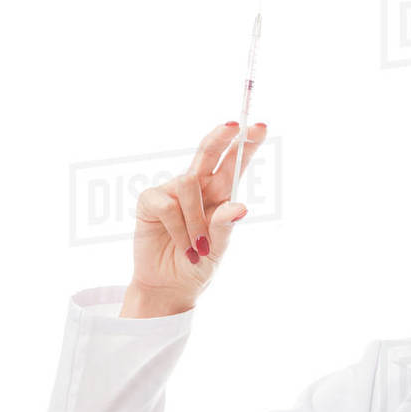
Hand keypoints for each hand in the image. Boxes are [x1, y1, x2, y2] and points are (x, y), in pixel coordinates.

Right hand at [121, 121, 267, 317]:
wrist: (170, 286)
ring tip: (198, 247)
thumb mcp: (219, 249)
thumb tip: (240, 206)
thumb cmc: (198, 264)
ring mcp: (172, 191)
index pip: (234, 164)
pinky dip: (178, 228)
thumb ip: (225, 226)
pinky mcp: (150, 201)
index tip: (260, 126)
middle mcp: (197, 187)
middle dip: (221, 137)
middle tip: (234, 125)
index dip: (246, 145)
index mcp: (220, 194)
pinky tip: (183, 245)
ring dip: (196, 219)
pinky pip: (168, 205)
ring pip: (189, 185)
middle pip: (208, 153)